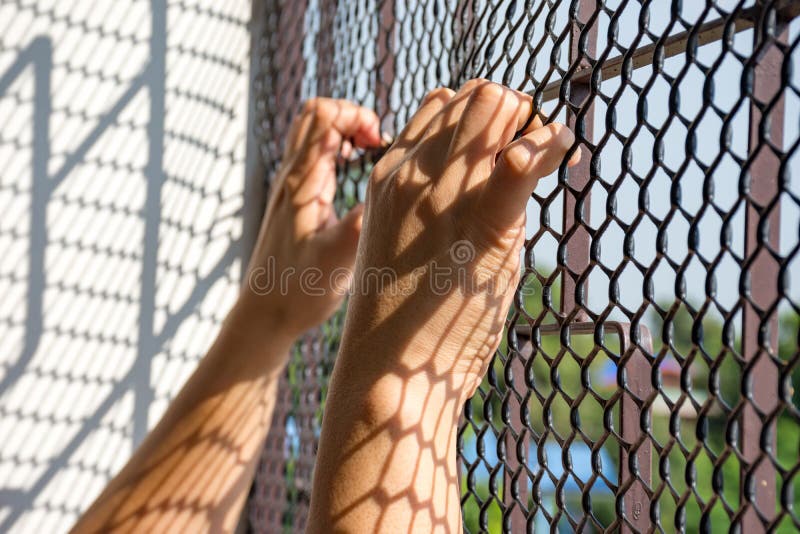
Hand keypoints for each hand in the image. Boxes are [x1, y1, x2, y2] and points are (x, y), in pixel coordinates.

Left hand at [240, 98, 381, 342]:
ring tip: (369, 155)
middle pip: (315, 114)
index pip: (324, 116)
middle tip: (376, 144)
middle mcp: (292, 178)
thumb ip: (362, 223)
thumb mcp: (337, 260)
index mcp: (303, 183)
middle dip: (351, 116)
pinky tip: (355, 177)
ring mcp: (289, 188)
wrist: (264, 315)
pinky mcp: (293, 201)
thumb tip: (395, 191)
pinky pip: (312, 156)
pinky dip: (336, 151)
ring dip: (344, 132)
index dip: (357, 116)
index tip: (380, 144)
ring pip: (312, 133)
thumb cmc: (298, 291)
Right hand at [309, 80, 580, 531]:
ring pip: (500, 108)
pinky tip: (563, 150)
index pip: (441, 104)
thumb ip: (434, 204)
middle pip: (477, 96)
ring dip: (534, 124)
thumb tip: (480, 182)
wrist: (388, 374)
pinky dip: (550, 146)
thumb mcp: (403, 243)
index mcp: (388, 175)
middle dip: (513, 111)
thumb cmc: (400, 318)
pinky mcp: (484, 225)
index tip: (503, 143)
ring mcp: (445, 194)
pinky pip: (522, 161)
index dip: (481, 116)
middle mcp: (413, 171)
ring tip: (552, 152)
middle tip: (535, 147)